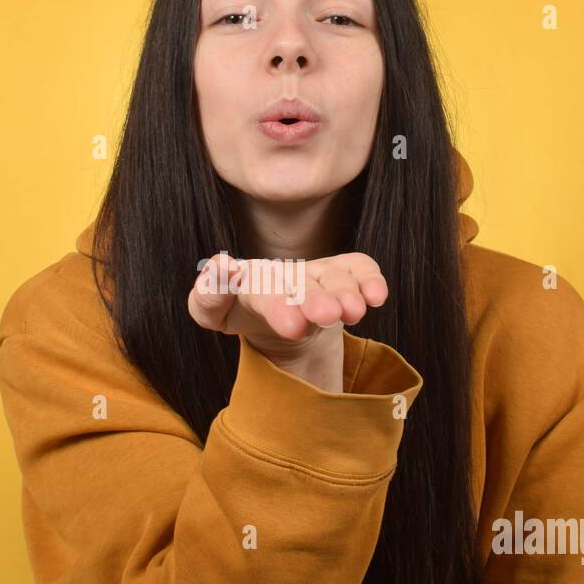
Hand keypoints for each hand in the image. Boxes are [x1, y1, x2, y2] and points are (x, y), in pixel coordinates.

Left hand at [186, 252, 388, 390]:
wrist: (276, 317)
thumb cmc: (239, 311)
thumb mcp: (212, 314)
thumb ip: (206, 298)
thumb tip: (222, 267)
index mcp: (251, 281)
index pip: (260, 290)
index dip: (272, 302)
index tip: (281, 311)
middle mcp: (287, 272)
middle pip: (301, 285)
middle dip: (313, 298)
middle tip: (326, 316)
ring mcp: (316, 271)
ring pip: (333, 277)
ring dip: (344, 292)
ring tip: (352, 312)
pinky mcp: (342, 272)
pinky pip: (359, 268)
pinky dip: (370, 278)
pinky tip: (377, 296)